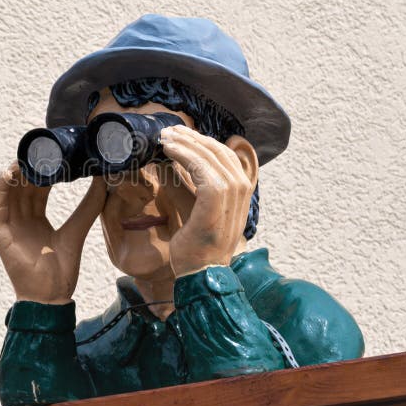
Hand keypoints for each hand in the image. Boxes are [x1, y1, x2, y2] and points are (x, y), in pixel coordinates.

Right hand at [0, 161, 106, 303]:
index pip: (38, 188)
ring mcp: (8, 226)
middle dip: (30, 167)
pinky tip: (9, 174)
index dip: (44, 170)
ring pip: (8, 191)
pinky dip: (0, 188)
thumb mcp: (77, 229)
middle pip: (23, 186)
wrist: (52, 295)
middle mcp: (20, 219)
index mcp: (36, 219)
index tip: (55, 152)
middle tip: (43, 148)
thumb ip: (88, 206)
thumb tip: (101, 181)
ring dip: (15, 172)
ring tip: (27, 156)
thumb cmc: (62, 268)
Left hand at [160, 125, 256, 275]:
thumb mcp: (191, 206)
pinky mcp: (215, 200)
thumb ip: (185, 185)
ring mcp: (231, 195)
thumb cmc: (196, 244)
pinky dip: (183, 155)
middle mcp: (241, 190)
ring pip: (208, 156)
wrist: (201, 273)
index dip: (202, 141)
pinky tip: (168, 151)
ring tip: (165, 138)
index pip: (225, 155)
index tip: (180, 135)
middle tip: (168, 131)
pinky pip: (200, 168)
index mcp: (240, 191)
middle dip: (191, 137)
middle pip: (217, 150)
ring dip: (185, 143)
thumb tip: (168, 162)